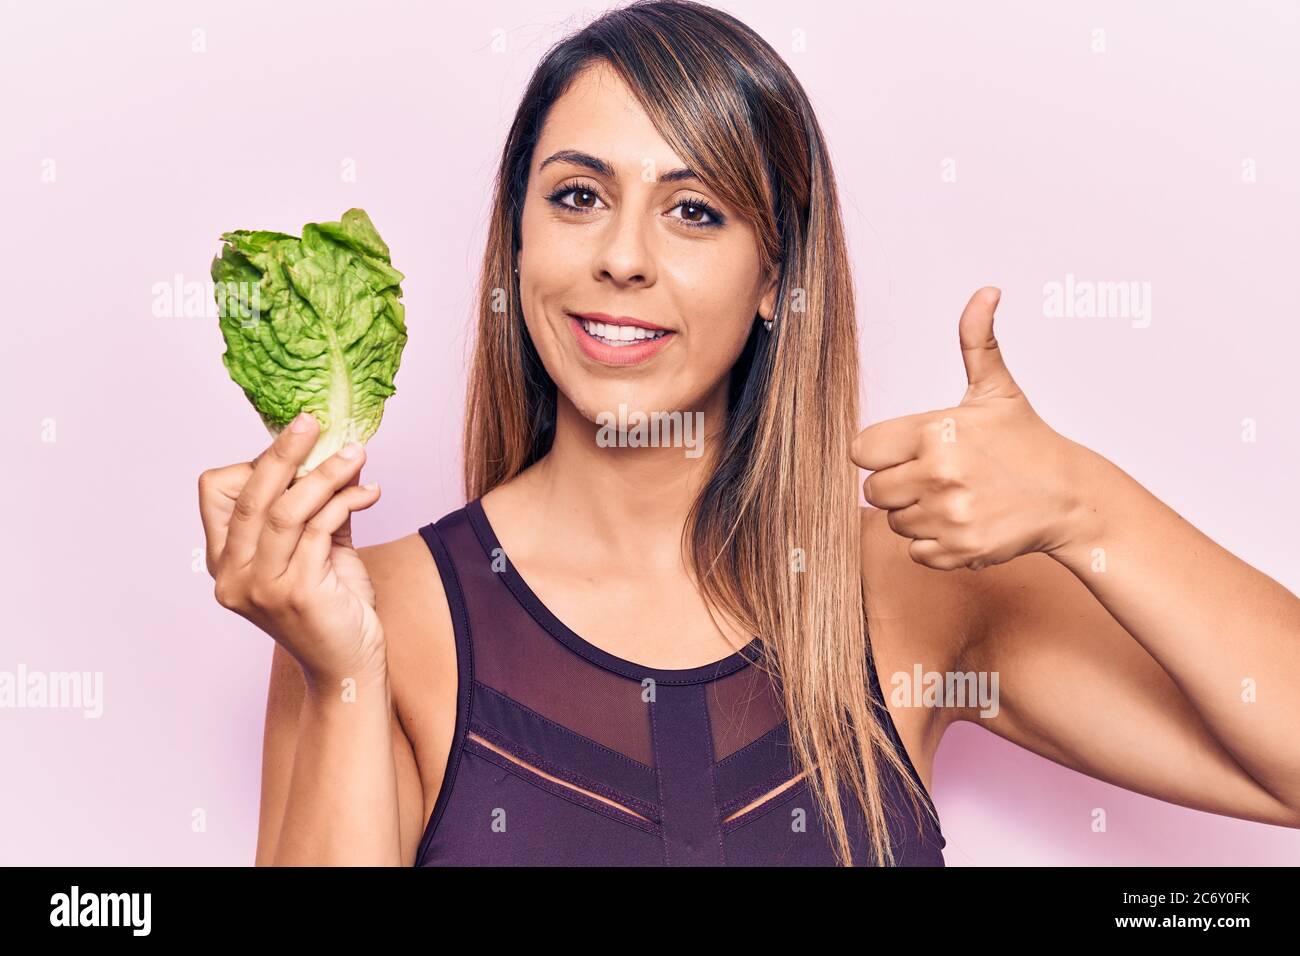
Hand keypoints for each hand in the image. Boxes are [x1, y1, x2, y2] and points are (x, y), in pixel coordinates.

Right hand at [198, 411, 385, 687]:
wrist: (350, 664)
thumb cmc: (333, 606)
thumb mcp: (318, 547)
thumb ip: (316, 504)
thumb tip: (333, 450)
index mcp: (225, 561)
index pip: (217, 492)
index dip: (257, 461)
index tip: (298, 442)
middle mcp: (232, 576)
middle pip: (250, 495)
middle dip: (283, 451)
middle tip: (313, 421)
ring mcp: (261, 588)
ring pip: (287, 509)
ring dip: (325, 473)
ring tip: (356, 454)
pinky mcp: (296, 594)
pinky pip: (319, 529)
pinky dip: (346, 501)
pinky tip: (368, 492)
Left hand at [851, 286, 1086, 570]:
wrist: (1070, 496)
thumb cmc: (1025, 440)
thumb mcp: (997, 388)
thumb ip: (977, 340)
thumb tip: (986, 291)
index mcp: (934, 430)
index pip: (862, 451)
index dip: (880, 453)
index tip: (906, 451)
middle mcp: (937, 473)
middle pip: (873, 491)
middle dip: (898, 484)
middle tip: (937, 475)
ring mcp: (949, 514)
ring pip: (894, 521)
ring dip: (917, 513)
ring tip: (955, 496)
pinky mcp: (959, 548)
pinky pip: (915, 551)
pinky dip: (934, 543)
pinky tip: (963, 521)